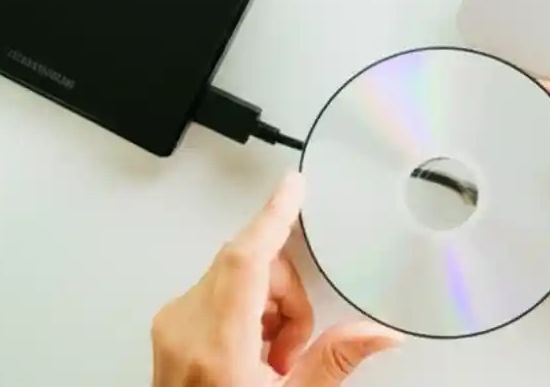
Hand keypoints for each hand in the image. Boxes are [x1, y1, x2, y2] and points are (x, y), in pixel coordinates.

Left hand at [151, 173, 403, 386]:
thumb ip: (334, 362)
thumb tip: (379, 334)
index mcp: (215, 345)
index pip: (246, 258)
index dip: (273, 216)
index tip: (292, 186)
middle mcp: (185, 328)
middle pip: (249, 266)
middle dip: (286, 294)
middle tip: (293, 348)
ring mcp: (172, 328)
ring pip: (236, 278)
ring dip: (267, 308)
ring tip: (270, 362)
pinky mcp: (169, 330)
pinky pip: (218, 294)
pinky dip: (245, 315)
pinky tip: (251, 357)